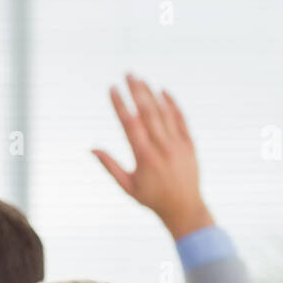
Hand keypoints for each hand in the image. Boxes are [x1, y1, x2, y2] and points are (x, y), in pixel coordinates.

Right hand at [92, 74, 213, 239]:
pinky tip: (163, 91)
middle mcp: (162, 147)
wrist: (185, 208)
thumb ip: (110, 167)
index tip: (111, 88)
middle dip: (136, 90)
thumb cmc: (152, 199)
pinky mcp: (189, 144)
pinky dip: (172, 104)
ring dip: (151, 93)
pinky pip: (180, 119)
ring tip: (141, 79)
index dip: (120, 104)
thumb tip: (92, 149)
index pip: (130, 124)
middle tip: (128, 73)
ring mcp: (178, 144)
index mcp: (144, 157)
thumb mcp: (127, 187)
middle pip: (148, 112)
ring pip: (164, 112)